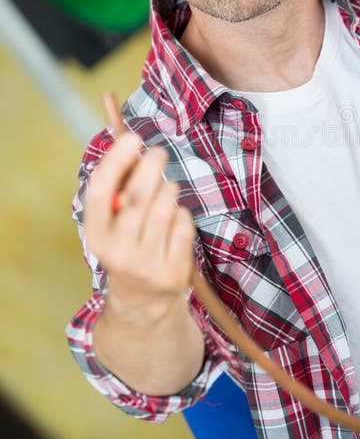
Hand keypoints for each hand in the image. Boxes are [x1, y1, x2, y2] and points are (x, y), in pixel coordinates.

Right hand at [84, 131, 195, 325]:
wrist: (143, 300)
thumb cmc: (128, 245)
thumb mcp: (113, 224)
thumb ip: (118, 188)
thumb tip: (130, 144)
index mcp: (96, 236)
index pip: (100, 192)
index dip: (115, 161)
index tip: (131, 138)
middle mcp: (117, 252)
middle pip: (137, 197)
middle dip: (150, 167)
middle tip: (158, 153)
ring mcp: (146, 264)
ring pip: (164, 208)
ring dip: (169, 190)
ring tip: (167, 190)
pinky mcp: (172, 272)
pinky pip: (183, 225)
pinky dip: (182, 213)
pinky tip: (174, 218)